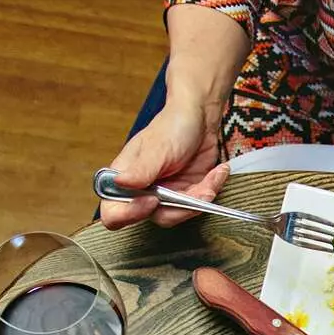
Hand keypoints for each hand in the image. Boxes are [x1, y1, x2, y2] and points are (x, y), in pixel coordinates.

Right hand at [99, 102, 227, 229]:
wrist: (199, 118)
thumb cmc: (172, 126)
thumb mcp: (157, 148)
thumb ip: (141, 169)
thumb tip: (120, 182)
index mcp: (125, 178)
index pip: (114, 211)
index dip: (131, 213)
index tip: (152, 200)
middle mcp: (143, 190)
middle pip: (154, 216)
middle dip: (180, 207)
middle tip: (198, 192)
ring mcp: (166, 194)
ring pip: (180, 214)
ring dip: (200, 199)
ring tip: (212, 178)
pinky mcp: (187, 194)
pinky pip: (199, 204)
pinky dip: (211, 189)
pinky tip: (218, 172)